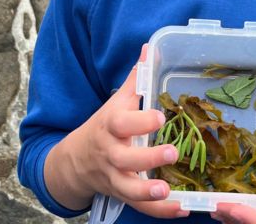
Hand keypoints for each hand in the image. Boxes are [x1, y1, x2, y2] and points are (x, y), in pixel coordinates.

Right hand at [45, 45, 188, 218]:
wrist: (74, 160)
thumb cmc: (104, 126)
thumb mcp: (116, 103)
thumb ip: (135, 78)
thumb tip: (150, 47)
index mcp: (111, 126)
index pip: (121, 123)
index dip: (140, 120)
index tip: (160, 117)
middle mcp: (110, 153)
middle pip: (125, 158)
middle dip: (147, 157)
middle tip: (172, 153)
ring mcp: (114, 176)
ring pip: (128, 188)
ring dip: (147, 192)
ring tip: (167, 190)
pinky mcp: (121, 194)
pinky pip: (138, 206)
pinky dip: (159, 210)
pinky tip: (181, 208)